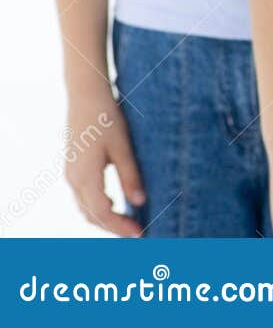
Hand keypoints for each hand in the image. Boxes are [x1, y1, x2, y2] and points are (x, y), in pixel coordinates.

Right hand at [64, 91, 142, 236]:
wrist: (86, 96)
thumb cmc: (107, 118)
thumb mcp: (123, 147)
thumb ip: (130, 176)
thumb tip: (140, 203)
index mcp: (85, 177)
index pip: (103, 213)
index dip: (121, 227)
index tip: (141, 235)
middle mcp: (74, 180)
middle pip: (92, 216)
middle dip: (114, 228)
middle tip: (139, 234)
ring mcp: (71, 175)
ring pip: (86, 208)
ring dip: (106, 220)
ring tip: (129, 224)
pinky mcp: (74, 168)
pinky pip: (84, 197)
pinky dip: (99, 207)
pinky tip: (116, 205)